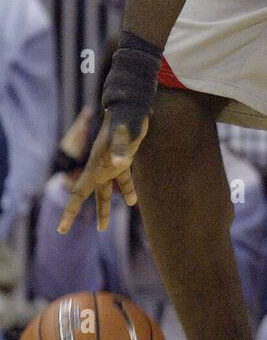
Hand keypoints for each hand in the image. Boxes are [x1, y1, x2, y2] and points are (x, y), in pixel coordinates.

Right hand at [58, 110, 147, 232]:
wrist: (132, 107)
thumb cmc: (127, 121)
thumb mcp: (123, 135)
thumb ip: (120, 149)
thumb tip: (119, 164)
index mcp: (95, 166)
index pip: (78, 193)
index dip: (70, 212)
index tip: (61, 229)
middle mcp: (99, 167)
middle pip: (86, 195)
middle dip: (77, 213)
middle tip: (63, 231)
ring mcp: (110, 163)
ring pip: (104, 191)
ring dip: (104, 208)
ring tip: (102, 228)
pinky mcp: (124, 158)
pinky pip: (122, 179)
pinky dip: (127, 190)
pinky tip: (132, 202)